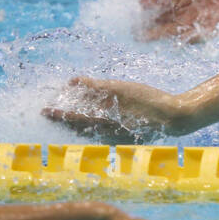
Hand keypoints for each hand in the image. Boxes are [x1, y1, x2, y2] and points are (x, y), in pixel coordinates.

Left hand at [41, 77, 178, 140]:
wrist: (175, 118)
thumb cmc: (148, 100)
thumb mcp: (122, 88)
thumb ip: (96, 86)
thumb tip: (73, 81)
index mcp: (104, 123)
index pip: (74, 118)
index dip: (58, 114)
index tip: (43, 110)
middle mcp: (106, 134)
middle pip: (78, 128)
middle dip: (64, 119)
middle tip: (51, 112)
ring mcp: (115, 138)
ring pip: (88, 131)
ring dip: (76, 122)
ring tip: (67, 114)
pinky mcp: (123, 138)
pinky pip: (100, 132)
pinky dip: (90, 124)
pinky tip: (91, 118)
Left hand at [138, 0, 218, 41]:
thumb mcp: (209, 31)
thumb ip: (190, 36)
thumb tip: (173, 45)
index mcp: (183, 25)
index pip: (160, 30)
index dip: (148, 33)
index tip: (135, 36)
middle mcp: (180, 10)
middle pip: (157, 14)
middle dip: (144, 16)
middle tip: (130, 19)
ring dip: (150, 1)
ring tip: (138, 4)